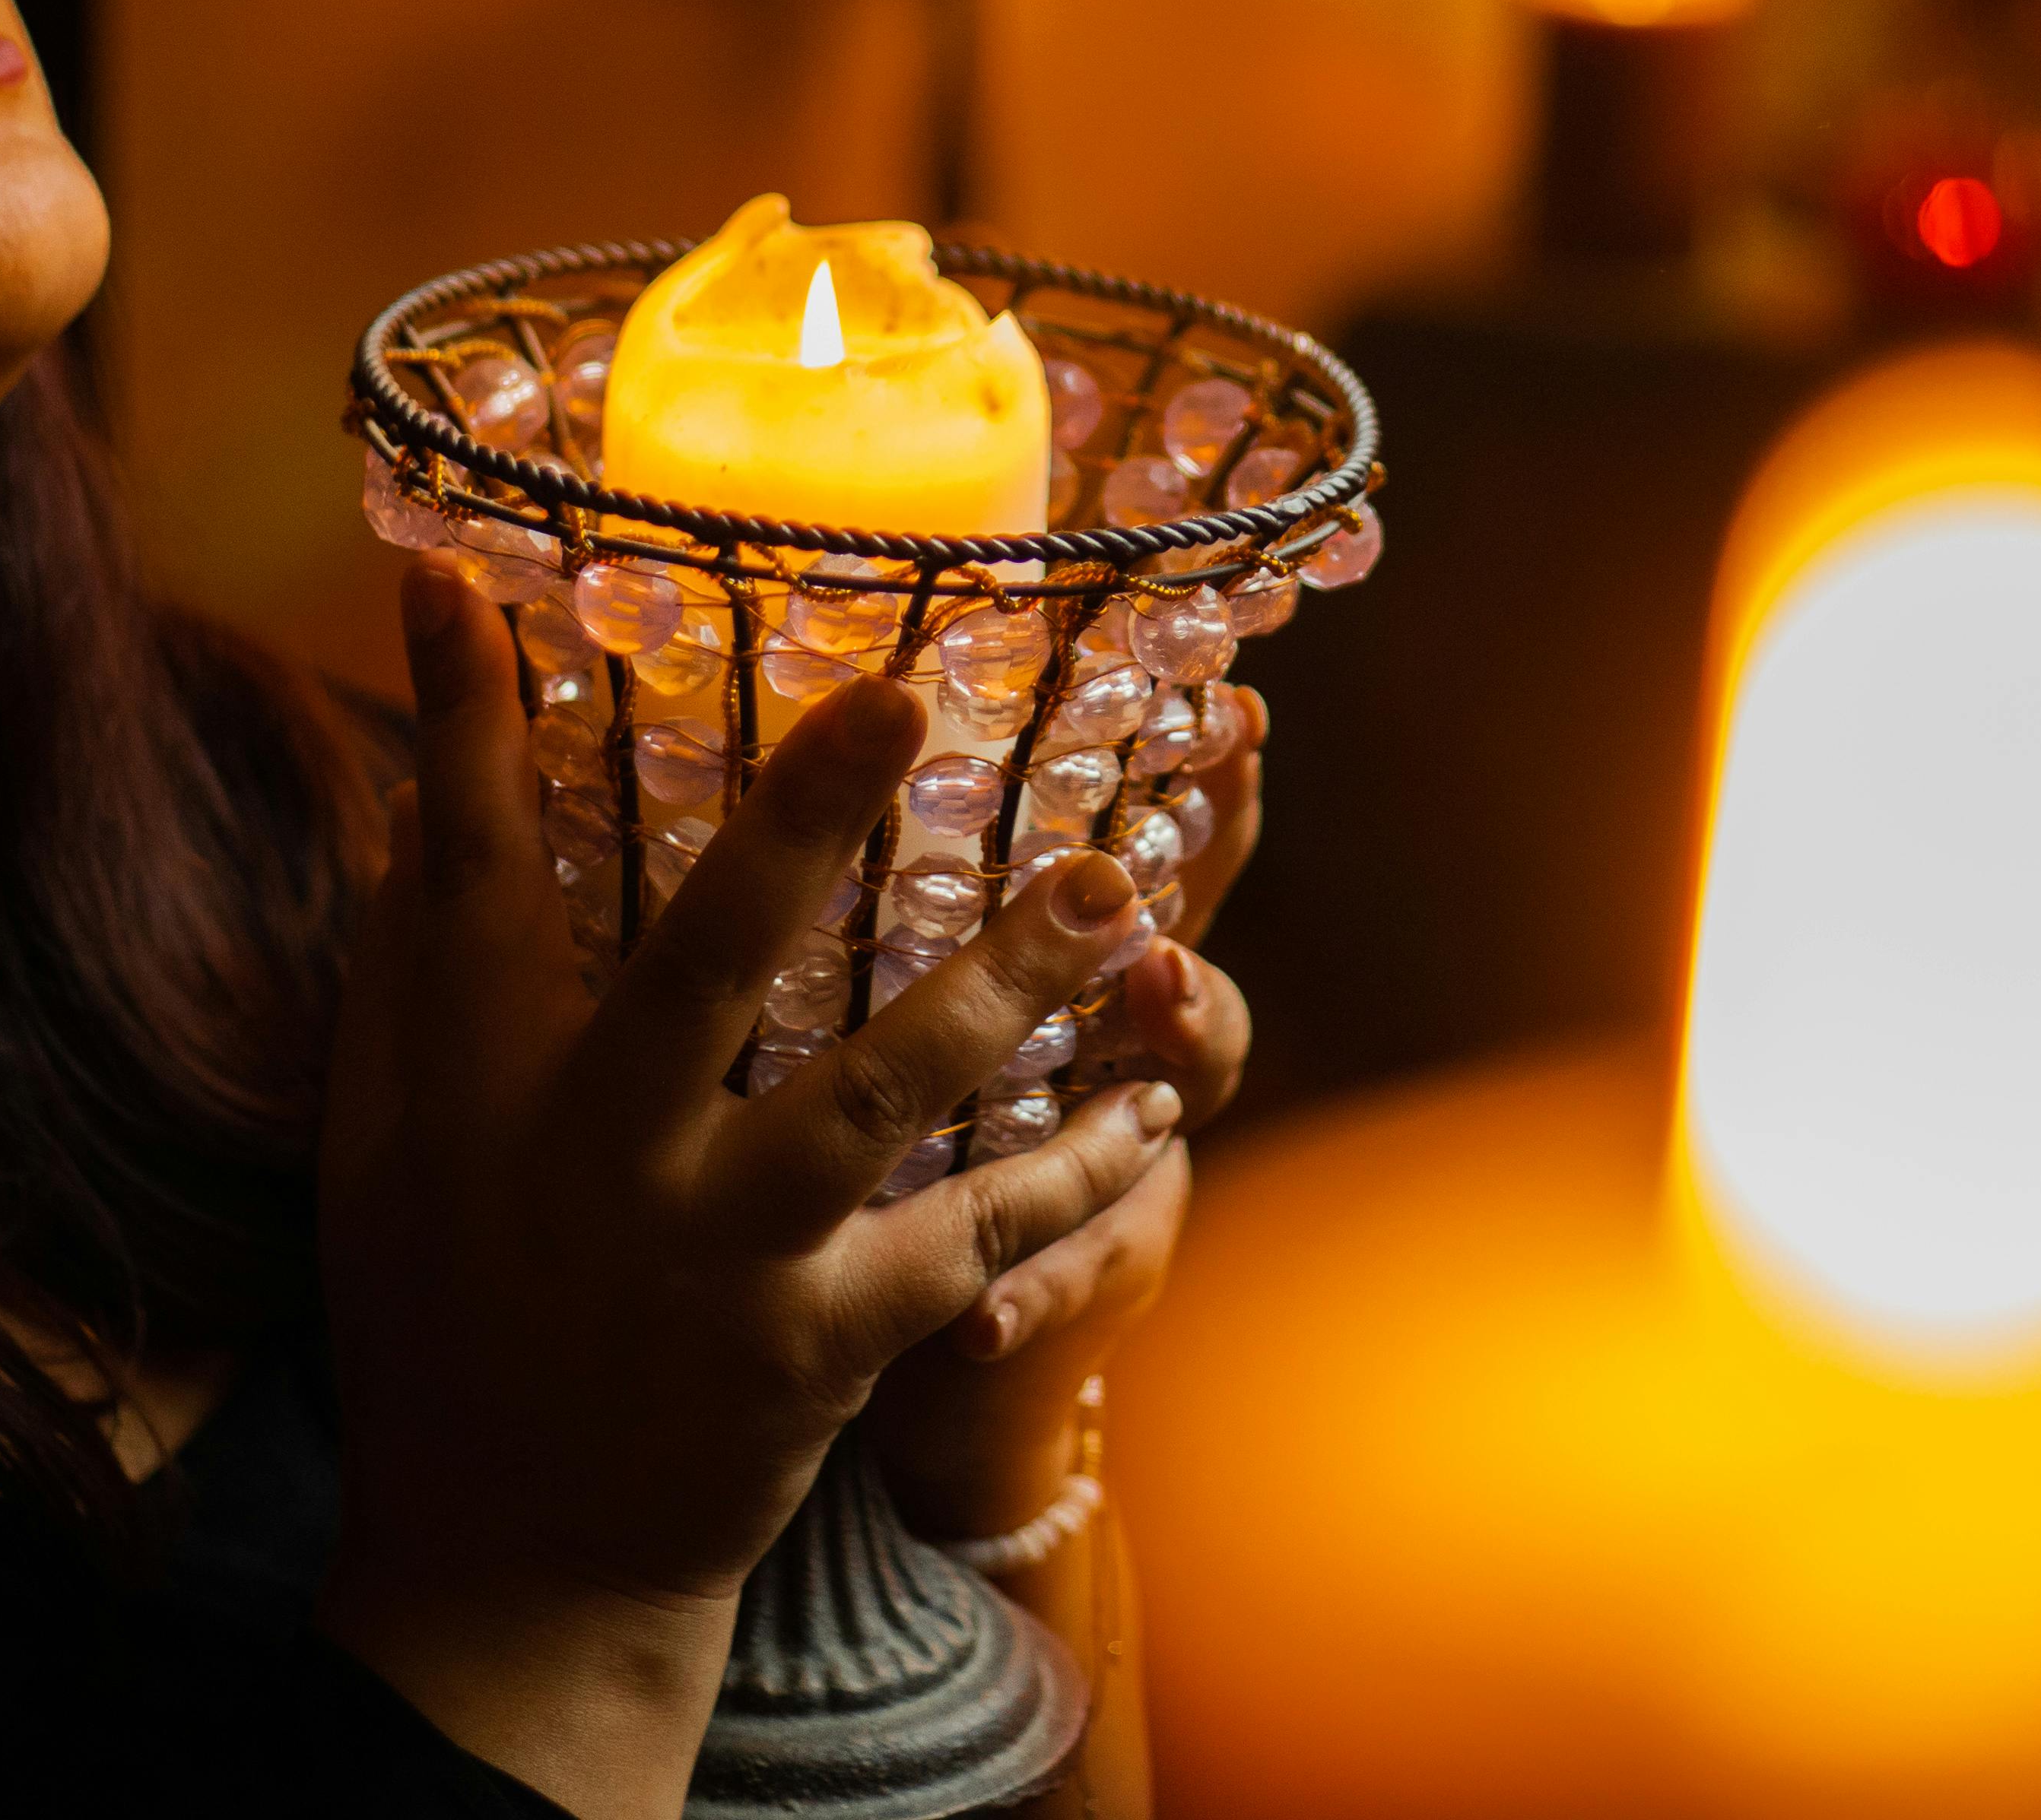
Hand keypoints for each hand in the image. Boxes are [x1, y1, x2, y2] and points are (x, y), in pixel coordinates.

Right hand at [321, 570, 1186, 1817]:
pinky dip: (1069, 1172)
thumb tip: (423, 785)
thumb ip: (410, 975)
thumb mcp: (389, 1146)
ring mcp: (714, 1254)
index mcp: (474, 1084)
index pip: (459, 867)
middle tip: (906, 690)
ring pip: (880, 1089)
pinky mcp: (816, 1347)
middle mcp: (596, 1153)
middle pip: (705, 956)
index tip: (460, 578)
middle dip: (803, 818)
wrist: (515, 1566)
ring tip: (1119, 882)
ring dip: (1009, 979)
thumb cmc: (450, 1315)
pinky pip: (971, 1239)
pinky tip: (1152, 1104)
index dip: (459, 720)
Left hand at [871, 683, 1273, 1538]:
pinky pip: (1055, 1302)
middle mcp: (1111, 1067)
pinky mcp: (1058, 1293)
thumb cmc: (877, 1105)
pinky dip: (1022, 1307)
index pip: (1166, 857)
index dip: (1213, 790)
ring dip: (1127, 1131)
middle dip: (1191, 968)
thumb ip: (881, 864)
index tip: (1236, 713)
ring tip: (1140, 1111)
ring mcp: (1103, 1186)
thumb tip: (804, 719)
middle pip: (1195, 1001)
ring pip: (1152, 1149)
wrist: (908, 1325)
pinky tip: (979, 1326)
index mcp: (1069, 966)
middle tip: (1157, 954)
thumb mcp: (884, 966)